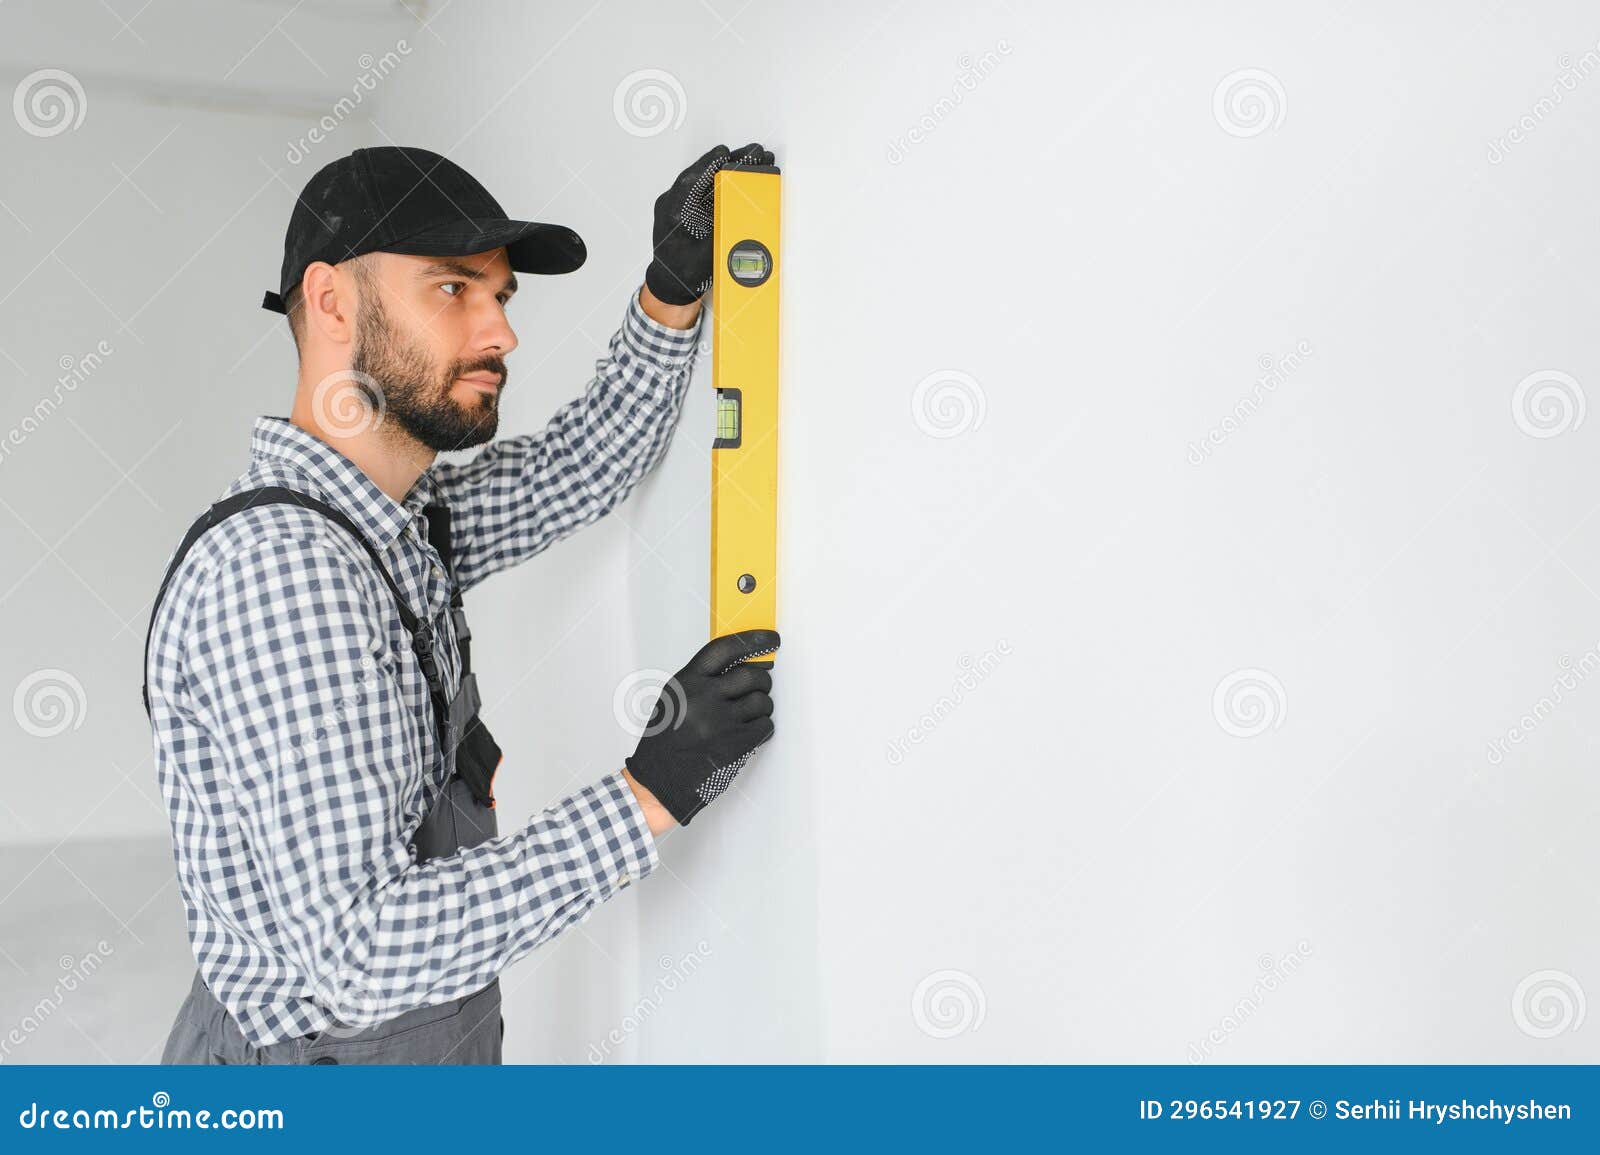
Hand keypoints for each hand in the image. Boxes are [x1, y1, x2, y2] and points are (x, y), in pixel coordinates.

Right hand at [624, 630, 778, 825]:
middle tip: (758, 689)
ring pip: (763, 701)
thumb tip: (741, 664)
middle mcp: (704, 698)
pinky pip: (765, 726)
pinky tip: (748, 734)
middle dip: (762, 681)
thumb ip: (702, 680)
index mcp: (687, 682)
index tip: (772, 639)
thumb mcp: (674, 699)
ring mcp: (721, 722)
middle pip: (752, 674)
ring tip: (748, 716)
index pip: (726, 649)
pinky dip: (762, 729)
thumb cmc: (665, 741)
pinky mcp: (735, 745)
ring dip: (762, 707)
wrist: (657, 782)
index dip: (754, 640)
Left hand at [644, 142, 775, 305]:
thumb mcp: (706, 256)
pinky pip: (708, 188)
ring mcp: (681, 204)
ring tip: (756, 159)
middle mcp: (674, 203)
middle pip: (703, 175)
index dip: (709, 165)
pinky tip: (745, 173)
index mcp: (672, 213)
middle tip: (754, 152)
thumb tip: (739, 212)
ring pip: (707, 179)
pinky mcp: (690, 207)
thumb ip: (721, 232)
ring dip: (731, 169)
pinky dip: (726, 180)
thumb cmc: (683, 274)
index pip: (690, 181)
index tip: (725, 153)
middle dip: (729, 162)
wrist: (671, 285)